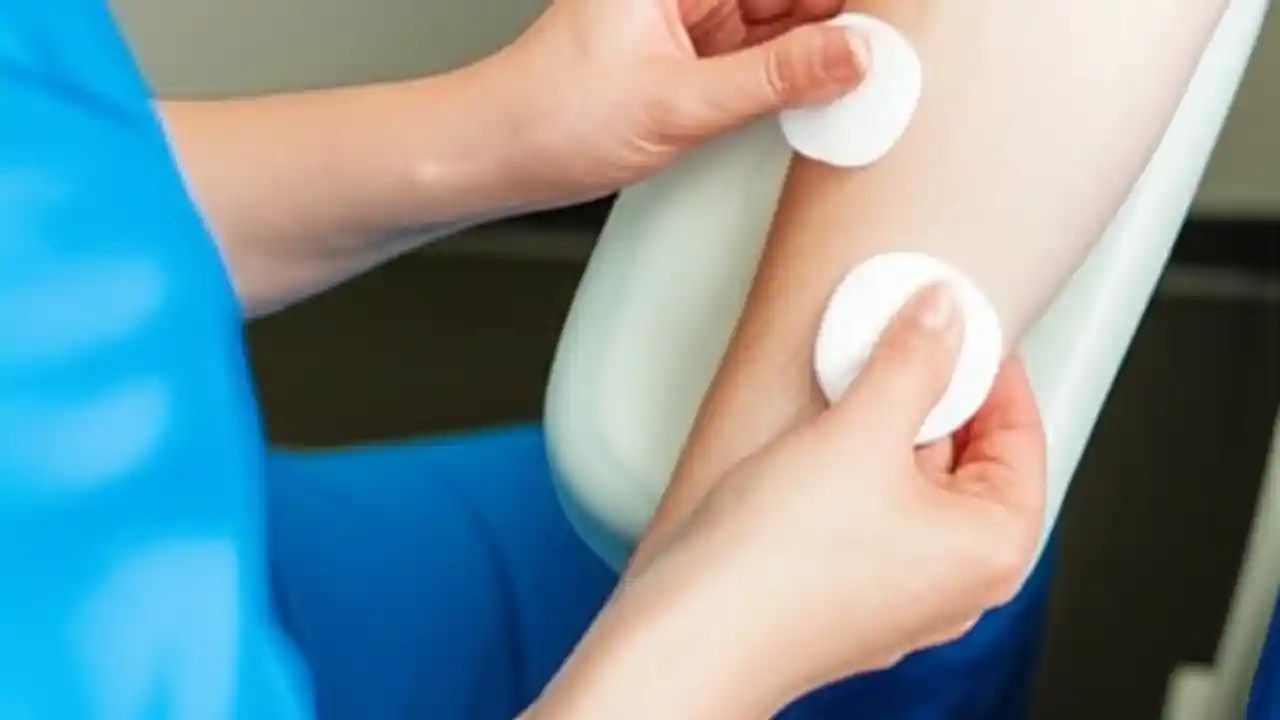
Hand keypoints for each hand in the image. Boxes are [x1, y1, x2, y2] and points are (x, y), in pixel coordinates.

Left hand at [488, 0, 868, 202]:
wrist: (498, 154)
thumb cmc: (549, 114)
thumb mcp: (676, 102)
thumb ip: (775, 79)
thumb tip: (856, 55)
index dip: (844, 0)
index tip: (902, 16)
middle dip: (844, 16)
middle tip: (902, 48)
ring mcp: (694, 14)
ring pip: (786, 17)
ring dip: (826, 44)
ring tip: (877, 72)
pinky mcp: (695, 52)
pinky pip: (766, 52)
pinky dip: (798, 72)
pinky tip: (834, 89)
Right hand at [562, 284, 1046, 716]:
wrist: (695, 629)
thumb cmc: (783, 563)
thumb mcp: (861, 432)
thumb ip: (914, 361)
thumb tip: (943, 315)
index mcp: (993, 550)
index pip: (1023, 437)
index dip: (993, 370)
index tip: (962, 325)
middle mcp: (958, 583)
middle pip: (970, 463)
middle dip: (937, 399)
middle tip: (902, 343)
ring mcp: (902, 594)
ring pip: (916, 487)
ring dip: (890, 430)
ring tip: (853, 384)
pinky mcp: (849, 594)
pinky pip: (874, 513)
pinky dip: (858, 468)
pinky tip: (821, 438)